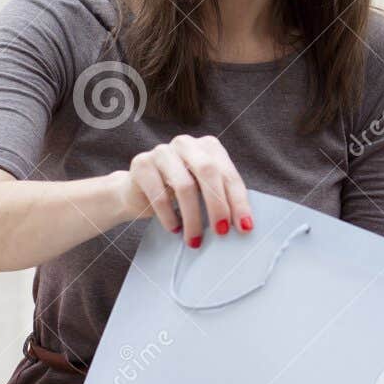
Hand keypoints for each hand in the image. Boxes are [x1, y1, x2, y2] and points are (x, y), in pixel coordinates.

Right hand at [118, 134, 253, 246]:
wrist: (138, 191)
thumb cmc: (178, 192)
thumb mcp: (203, 190)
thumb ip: (221, 197)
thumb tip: (243, 225)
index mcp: (208, 147)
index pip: (228, 174)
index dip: (238, 201)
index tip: (245, 227)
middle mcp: (186, 144)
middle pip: (208, 172)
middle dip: (218, 206)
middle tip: (221, 232)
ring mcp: (162, 152)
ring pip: (184, 186)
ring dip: (193, 218)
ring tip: (195, 240)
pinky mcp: (141, 164)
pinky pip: (159, 195)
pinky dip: (169, 217)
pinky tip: (175, 229)